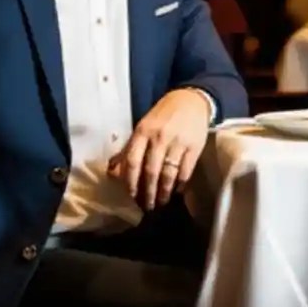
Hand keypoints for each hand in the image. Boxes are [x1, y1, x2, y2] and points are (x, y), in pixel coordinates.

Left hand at [109, 89, 210, 209]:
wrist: (192, 100)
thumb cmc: (164, 115)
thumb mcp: (143, 126)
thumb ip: (129, 148)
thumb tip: (112, 172)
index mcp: (143, 131)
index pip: (132, 160)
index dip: (130, 181)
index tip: (131, 196)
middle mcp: (159, 137)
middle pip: (150, 170)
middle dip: (148, 192)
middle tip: (147, 206)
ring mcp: (178, 142)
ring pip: (168, 173)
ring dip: (164, 191)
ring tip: (162, 202)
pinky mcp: (195, 146)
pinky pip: (186, 171)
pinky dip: (180, 184)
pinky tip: (177, 191)